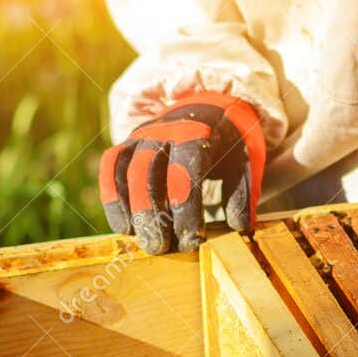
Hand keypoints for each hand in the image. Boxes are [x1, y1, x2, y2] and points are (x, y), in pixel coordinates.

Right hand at [98, 91, 265, 253]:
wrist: (211, 108)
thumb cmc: (230, 143)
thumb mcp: (245, 162)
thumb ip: (242, 193)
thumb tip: (240, 226)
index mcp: (197, 131)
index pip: (185, 171)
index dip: (186, 207)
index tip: (191, 239)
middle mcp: (164, 130)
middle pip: (147, 174)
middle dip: (151, 215)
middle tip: (159, 248)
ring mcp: (142, 135)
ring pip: (126, 173)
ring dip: (131, 211)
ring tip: (144, 242)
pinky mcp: (129, 142)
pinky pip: (111, 167)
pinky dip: (112, 197)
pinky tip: (122, 226)